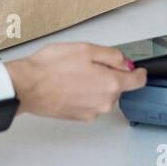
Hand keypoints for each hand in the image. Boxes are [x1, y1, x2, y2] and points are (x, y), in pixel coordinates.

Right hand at [8, 42, 146, 120]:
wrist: (28, 86)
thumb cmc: (51, 67)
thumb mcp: (86, 49)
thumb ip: (112, 55)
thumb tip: (126, 63)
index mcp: (111, 83)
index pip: (138, 81)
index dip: (138, 72)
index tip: (136, 69)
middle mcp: (105, 102)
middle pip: (118, 86)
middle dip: (108, 74)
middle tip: (87, 63)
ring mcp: (92, 112)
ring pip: (103, 94)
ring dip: (95, 84)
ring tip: (73, 73)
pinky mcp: (79, 117)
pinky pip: (90, 102)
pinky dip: (84, 93)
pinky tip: (69, 84)